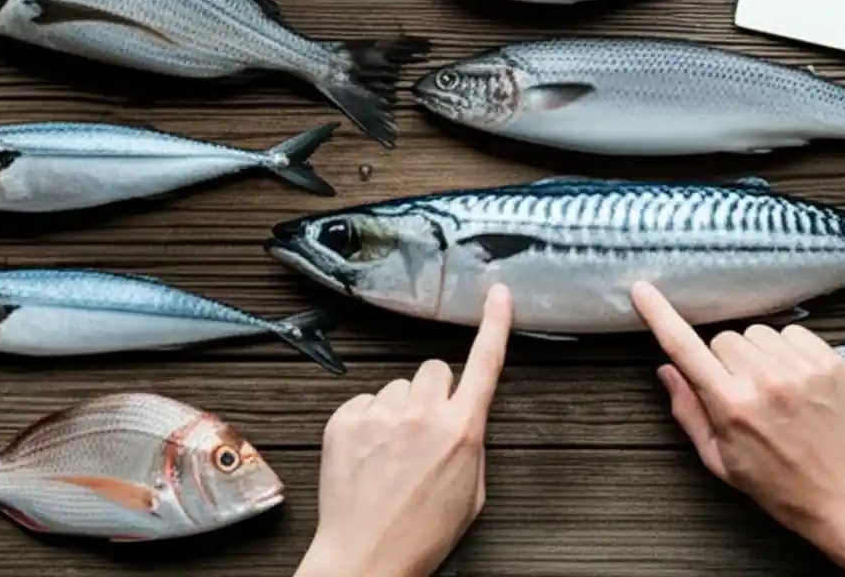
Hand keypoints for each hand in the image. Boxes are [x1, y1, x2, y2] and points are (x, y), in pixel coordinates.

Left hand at [296, 284, 513, 576]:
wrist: (367, 558)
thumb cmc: (422, 534)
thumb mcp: (471, 494)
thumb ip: (470, 445)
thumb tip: (461, 420)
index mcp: (463, 431)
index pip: (486, 364)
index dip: (496, 325)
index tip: (499, 295)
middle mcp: (424, 415)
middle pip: (435, 370)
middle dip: (433, 393)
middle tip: (423, 430)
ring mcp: (381, 415)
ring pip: (397, 387)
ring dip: (397, 410)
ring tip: (390, 454)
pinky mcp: (345, 421)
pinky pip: (362, 402)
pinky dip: (365, 423)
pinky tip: (366, 456)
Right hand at [630, 282, 844, 532]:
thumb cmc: (778, 483)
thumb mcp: (719, 460)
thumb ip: (688, 412)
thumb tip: (666, 370)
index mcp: (731, 406)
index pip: (684, 348)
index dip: (659, 316)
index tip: (642, 291)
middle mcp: (765, 381)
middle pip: (723, 339)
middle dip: (724, 361)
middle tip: (742, 393)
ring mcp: (801, 369)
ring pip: (757, 333)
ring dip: (758, 354)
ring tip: (774, 389)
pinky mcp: (831, 362)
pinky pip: (793, 333)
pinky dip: (789, 351)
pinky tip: (797, 382)